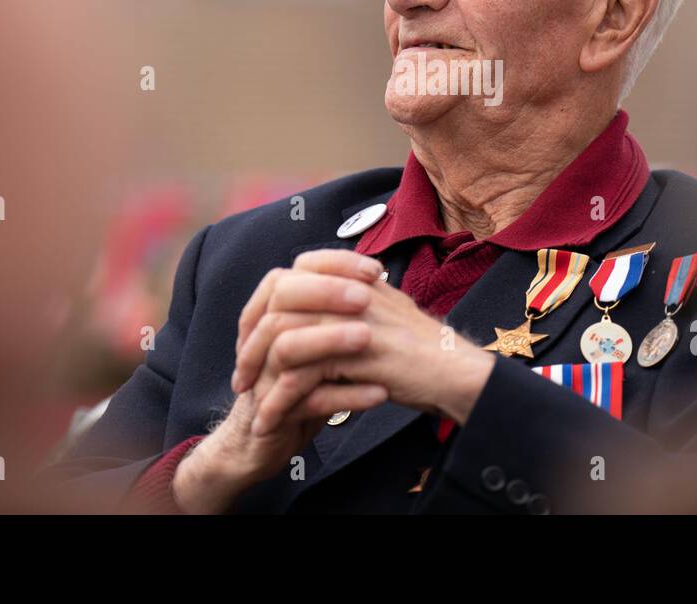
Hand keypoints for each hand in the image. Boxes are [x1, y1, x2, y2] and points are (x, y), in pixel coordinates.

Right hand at [172, 252, 387, 512]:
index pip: (297, 271)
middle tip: (366, 296)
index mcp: (276, 314)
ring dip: (329, 340)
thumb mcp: (318, 342)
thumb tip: (374, 276)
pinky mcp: (273, 413)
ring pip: (288, 346)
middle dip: (326, 292)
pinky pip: (307, 400)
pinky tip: (379, 395)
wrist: (262, 443)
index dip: (334, 265)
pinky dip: (346, 396)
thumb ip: (337, 312)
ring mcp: (265, 375)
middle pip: (283, 298)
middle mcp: (264, 338)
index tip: (374, 271)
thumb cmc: (300, 385)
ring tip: (367, 338)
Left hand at [234, 249, 495, 435]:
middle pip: (276, 303)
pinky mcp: (356, 356)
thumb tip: (310, 300)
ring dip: (259, 373)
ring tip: (250, 400)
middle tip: (241, 375)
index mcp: (351, 276)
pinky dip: (280, 401)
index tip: (249, 337)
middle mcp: (347, 291)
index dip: (260, 306)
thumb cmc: (419, 346)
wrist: (454, 369)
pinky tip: (272, 420)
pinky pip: (301, 376)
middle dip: (250, 342)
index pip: (287, 275)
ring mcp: (351, 320)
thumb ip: (348, 298)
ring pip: (282, 338)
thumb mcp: (382, 309)